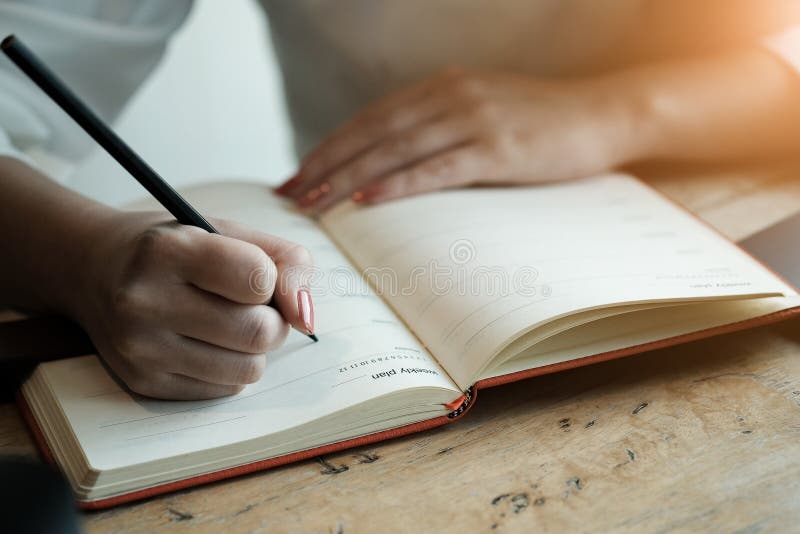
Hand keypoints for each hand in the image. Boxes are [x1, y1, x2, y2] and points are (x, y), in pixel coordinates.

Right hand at [71, 211, 313, 399]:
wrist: (95, 271)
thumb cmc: (176, 247)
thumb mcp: (229, 232)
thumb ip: (285, 262)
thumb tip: (307, 318)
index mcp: (167, 251)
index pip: (258, 279)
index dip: (270, 279)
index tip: (254, 273)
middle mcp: (145, 302)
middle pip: (260, 333)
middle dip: (272, 320)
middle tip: (250, 305)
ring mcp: (140, 349)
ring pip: (249, 369)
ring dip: (253, 348)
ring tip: (227, 323)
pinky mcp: (143, 383)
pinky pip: (225, 389)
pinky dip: (229, 367)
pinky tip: (203, 342)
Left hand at [276, 69, 642, 211]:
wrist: (605, 114)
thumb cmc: (543, 121)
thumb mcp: (483, 112)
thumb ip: (441, 127)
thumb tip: (395, 162)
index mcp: (442, 87)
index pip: (371, 119)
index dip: (329, 146)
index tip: (298, 173)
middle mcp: (450, 96)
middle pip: (372, 133)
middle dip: (325, 164)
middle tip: (289, 193)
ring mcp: (473, 120)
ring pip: (394, 151)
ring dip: (347, 178)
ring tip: (313, 202)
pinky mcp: (497, 149)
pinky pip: (435, 169)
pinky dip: (396, 185)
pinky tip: (365, 201)